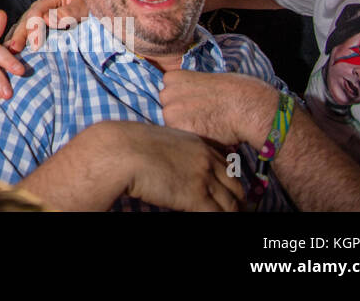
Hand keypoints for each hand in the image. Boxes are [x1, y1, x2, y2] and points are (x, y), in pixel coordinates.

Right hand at [5, 0, 85, 52]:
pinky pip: (24, 32)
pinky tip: (10, 51)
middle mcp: (40, 6)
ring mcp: (36, 16)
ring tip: (8, 52)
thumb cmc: (88, 7)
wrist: (92, 10)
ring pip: (21, 26)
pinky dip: (17, 41)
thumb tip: (48, 19)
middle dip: (19, 35)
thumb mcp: (83, 6)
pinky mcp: (37, 26)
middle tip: (14, 49)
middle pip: (25, 19)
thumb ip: (69, 12)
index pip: (37, 11)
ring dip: (15, 39)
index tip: (35, 43)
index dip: (34, 27)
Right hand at [96, 121, 244, 211]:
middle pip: (235, 184)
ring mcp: (203, 178)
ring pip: (231, 203)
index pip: (228, 164)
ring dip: (232, 213)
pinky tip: (215, 220)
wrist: (121, 151)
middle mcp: (206, 160)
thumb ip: (175, 150)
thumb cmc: (130, 145)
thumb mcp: (160, 140)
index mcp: (198, 144)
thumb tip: (174, 163)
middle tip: (237, 208)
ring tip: (231, 218)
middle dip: (238, 199)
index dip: (231, 180)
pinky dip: (220, 218)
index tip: (231, 190)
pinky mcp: (196, 197)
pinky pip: (218, 214)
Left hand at [161, 69, 278, 147]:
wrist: (249, 107)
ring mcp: (171, 113)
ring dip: (186, 128)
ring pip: (173, 126)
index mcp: (172, 78)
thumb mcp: (203, 79)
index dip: (183, 101)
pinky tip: (208, 133)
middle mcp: (166, 94)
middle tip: (204, 116)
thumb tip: (182, 100)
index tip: (197, 103)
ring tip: (208, 125)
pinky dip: (193, 139)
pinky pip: (182, 138)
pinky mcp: (180, 130)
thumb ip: (187, 88)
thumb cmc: (234, 91)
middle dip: (182, 115)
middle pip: (168, 110)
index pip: (168, 94)